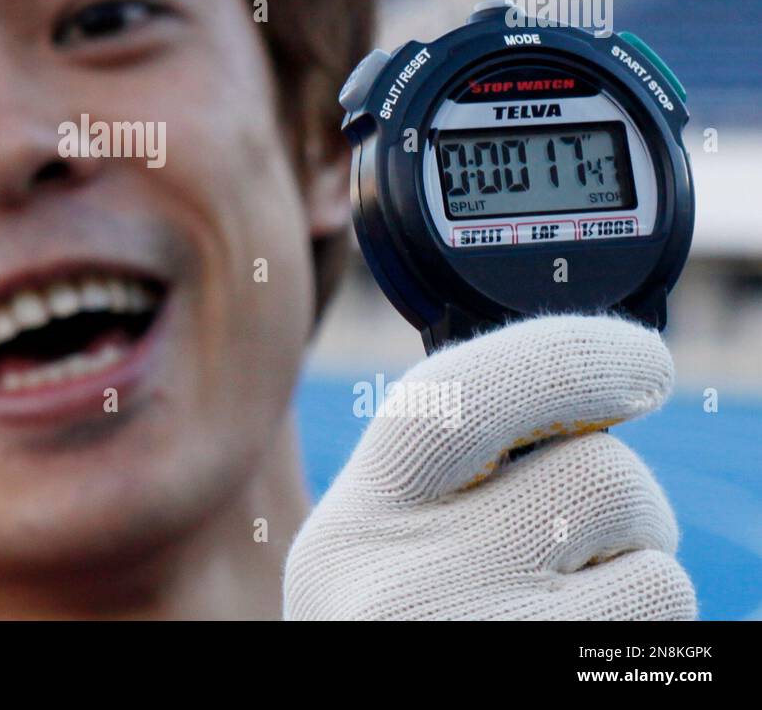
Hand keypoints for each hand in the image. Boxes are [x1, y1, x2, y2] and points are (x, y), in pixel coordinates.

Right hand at [283, 314, 696, 619]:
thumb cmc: (404, 640)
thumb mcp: (380, 555)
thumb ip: (447, 476)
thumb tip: (587, 395)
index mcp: (353, 526)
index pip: (466, 395)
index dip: (571, 353)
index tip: (646, 361)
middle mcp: (406, 588)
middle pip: (600, 474)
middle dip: (625, 497)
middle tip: (584, 538)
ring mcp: (491, 653)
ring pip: (656, 562)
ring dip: (642, 577)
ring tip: (568, 616)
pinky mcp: (567, 698)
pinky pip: (674, 636)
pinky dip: (653, 640)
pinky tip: (582, 657)